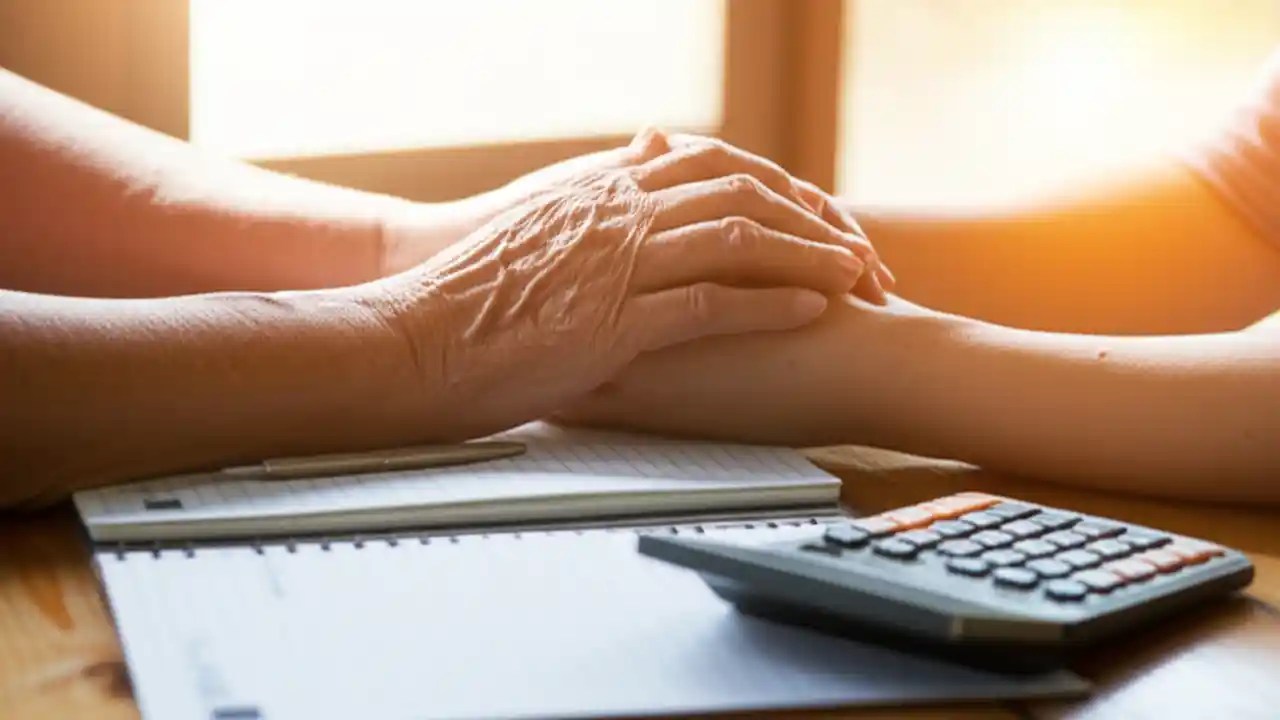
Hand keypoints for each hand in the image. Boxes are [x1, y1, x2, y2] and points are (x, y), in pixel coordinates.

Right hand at [387, 129, 892, 302]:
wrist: (414, 339)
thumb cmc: (470, 297)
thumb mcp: (534, 230)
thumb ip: (593, 201)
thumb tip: (637, 169)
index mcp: (601, 190)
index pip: (714, 166)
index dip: (778, 188)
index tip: (817, 216)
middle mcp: (618, 213)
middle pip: (741, 193)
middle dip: (811, 220)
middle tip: (858, 251)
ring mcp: (617, 264)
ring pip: (738, 240)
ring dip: (808, 256)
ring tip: (857, 276)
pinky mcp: (612, 321)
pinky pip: (710, 302)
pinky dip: (769, 303)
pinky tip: (810, 312)